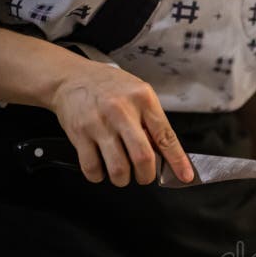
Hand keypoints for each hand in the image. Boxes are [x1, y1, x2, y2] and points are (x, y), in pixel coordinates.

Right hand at [49, 62, 193, 185]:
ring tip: (123, 173)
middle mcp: (121, 111)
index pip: (166, 136)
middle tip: (145, 176)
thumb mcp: (139, 94)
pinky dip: (99, 176)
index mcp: (143, 99)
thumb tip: (165, 155)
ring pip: (118, 168)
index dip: (178, 161)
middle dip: (147, 175)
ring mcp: (99, 123)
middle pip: (142, 157)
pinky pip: (92, 168)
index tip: (185, 176)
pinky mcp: (79, 134)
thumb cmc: (110, 87)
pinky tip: (102, 169)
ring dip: (123, 179)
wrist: (70, 77)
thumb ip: (153, 122)